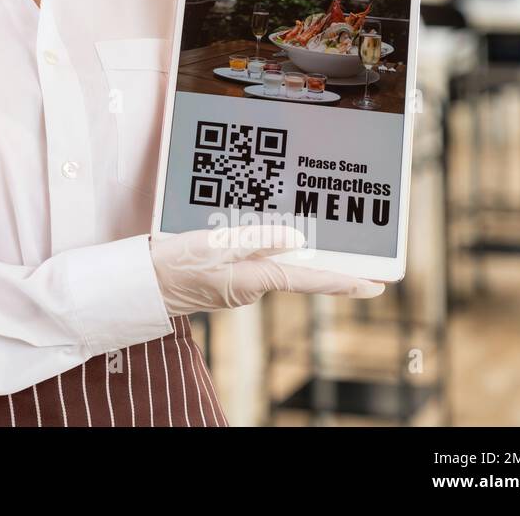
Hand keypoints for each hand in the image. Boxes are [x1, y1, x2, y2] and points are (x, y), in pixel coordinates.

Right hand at [150, 225, 384, 314]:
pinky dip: (265, 251)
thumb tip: (295, 238)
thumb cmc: (175, 263)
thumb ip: (256, 239)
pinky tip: (265, 236)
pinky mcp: (225, 280)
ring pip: (275, 265)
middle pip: (299, 272)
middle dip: (328, 266)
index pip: (310, 279)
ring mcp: (239, 286)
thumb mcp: (215, 244)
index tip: (376, 286)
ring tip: (314, 233)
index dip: (345, 282)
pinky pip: (254, 264)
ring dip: (292, 253)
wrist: (143, 286)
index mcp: (255, 280)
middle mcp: (253, 287)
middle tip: (361, 259)